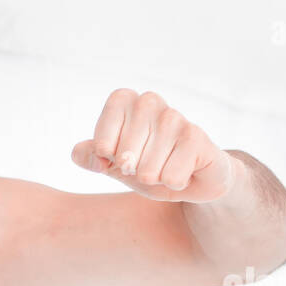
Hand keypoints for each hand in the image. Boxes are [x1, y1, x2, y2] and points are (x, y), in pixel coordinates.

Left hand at [71, 88, 236, 202]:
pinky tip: (184, 171)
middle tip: (144, 165)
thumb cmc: (145, 165)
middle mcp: (150, 101)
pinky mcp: (196, 136)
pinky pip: (171, 176)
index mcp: (124, 101)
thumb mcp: (110, 164)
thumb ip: (89, 156)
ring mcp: (174, 117)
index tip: (117, 157)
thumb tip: (95, 157)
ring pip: (147, 170)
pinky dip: (174, 183)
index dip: (107, 158)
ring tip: (164, 167)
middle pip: (124, 156)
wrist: (186, 178)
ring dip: (154, 178)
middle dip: (131, 171)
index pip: (101, 141)